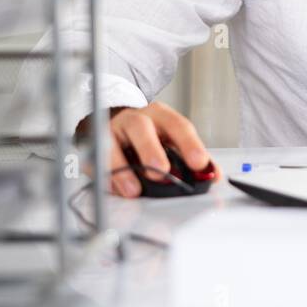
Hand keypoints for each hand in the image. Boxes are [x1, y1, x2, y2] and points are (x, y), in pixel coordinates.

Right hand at [82, 101, 217, 197]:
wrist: (111, 121)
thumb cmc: (147, 136)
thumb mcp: (170, 140)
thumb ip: (190, 158)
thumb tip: (214, 176)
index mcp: (160, 116)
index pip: (177, 125)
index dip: (189, 144)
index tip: (199, 163)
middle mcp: (135, 119)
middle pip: (142, 128)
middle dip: (152, 151)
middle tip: (162, 173)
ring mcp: (110, 130)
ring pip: (112, 143)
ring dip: (124, 169)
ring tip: (134, 190)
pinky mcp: (91, 145)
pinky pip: (95, 161)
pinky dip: (105, 177)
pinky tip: (114, 189)